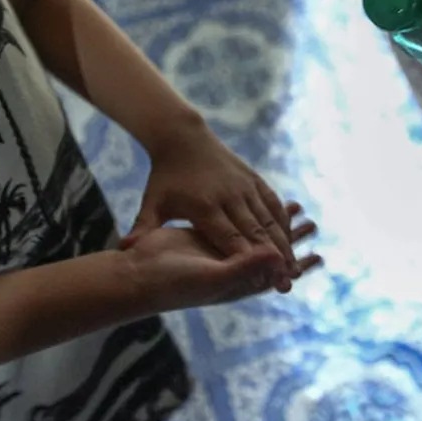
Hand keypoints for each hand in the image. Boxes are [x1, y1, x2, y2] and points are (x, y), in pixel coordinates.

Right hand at [120, 202, 321, 310]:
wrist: (138, 274)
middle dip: (294, 244)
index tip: (317, 257)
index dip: (294, 266)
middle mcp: (232, 270)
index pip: (272, 275)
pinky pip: (235, 224)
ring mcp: (219, 253)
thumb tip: (275, 256)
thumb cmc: (172, 282)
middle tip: (316, 227)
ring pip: (254, 236)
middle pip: (269, 255)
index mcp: (238, 283)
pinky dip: (250, 214)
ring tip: (296, 214)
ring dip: (276, 226)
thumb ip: (243, 268)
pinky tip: (252, 204)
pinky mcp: (207, 236)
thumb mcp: (212, 277)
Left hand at [136, 121, 299, 291]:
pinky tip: (292, 241)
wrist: (183, 137)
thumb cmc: (165, 176)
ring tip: (296, 269)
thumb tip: (125, 248)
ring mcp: (244, 187)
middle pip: (256, 232)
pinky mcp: (254, 179)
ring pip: (270, 220)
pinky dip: (284, 223)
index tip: (260, 281)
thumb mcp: (153, 201)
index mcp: (204, 206)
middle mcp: (229, 196)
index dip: (247, 259)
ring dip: (284, 245)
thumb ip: (144, 227)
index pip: (230, 238)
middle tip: (287, 283)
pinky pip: (273, 204)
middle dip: (273, 259)